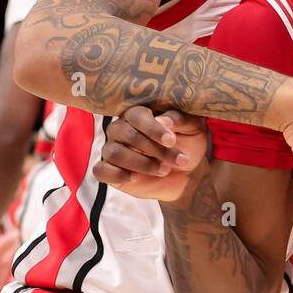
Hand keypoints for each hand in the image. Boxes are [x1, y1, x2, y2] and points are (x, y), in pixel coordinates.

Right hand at [92, 106, 208, 201]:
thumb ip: (180, 120)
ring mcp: (112, 149)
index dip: (153, 128)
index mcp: (138, 114)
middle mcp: (120, 129)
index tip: (171, 141)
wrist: (186, 175)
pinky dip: (116, 174)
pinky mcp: (108, 170)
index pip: (136, 115)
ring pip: (115, 152)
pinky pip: (100, 170)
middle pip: (126, 134)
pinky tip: (134, 178)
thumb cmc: (187, 145)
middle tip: (178, 160)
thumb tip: (162, 120)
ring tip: (164, 170)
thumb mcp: (192, 130)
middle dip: (154, 149)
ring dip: (141, 163)